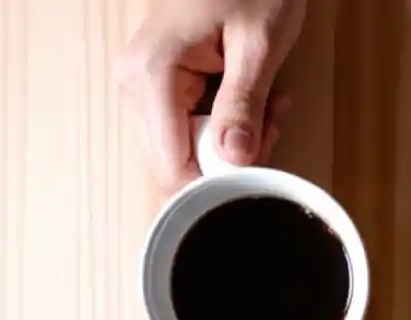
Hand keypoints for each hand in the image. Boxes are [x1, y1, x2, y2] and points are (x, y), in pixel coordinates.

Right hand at [117, 0, 304, 189]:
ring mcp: (146, 84)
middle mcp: (137, 83)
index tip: (258, 167)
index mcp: (152, 73)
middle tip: (272, 126)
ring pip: (189, 148)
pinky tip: (256, 100)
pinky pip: (193, 126)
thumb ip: (244, 104)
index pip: (171, 167)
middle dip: (232, 159)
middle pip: (178, 162)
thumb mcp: (258, 44)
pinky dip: (229, 124)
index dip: (216, 184)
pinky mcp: (162, 84)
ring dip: (236, 140)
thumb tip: (235, 161)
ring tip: (270, 104)